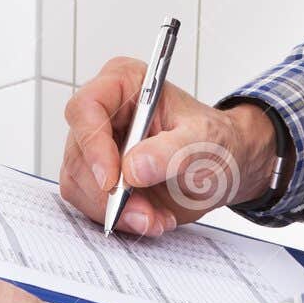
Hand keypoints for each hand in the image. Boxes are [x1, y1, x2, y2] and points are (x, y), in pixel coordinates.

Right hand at [60, 57, 280, 236]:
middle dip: (109, 193)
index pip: (86, 108)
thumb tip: (132, 168)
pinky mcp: (97, 178)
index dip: (93, 146)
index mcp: (124, 83)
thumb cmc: (216, 142)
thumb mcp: (205, 142)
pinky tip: (150, 217)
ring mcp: (96, 148)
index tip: (112, 181)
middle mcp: (104, 113)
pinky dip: (118, 218)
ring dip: (115, 211)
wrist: (225, 169)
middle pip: (79, 154)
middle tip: (145, 214)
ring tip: (155, 217)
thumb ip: (172, 152)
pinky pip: (89, 204)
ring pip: (79, 184)